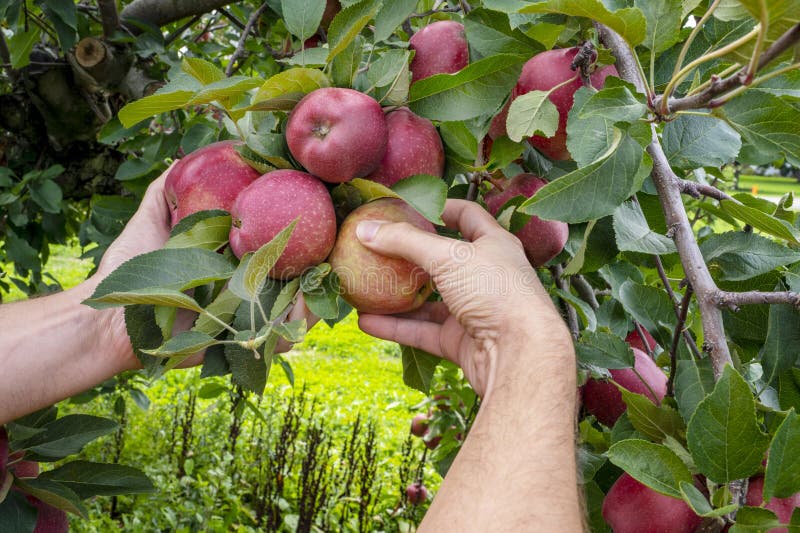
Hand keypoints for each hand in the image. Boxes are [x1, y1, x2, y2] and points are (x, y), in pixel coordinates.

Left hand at [89, 167, 315, 369]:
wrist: (112, 319)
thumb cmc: (130, 269)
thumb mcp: (149, 220)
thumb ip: (165, 191)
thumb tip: (183, 155)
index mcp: (233, 256)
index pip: (276, 242)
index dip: (300, 231)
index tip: (315, 210)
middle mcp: (246, 284)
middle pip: (296, 274)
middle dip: (318, 264)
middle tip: (324, 250)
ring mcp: (248, 314)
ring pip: (296, 306)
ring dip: (312, 298)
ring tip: (311, 286)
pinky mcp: (244, 342)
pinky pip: (281, 337)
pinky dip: (296, 327)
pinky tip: (299, 311)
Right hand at [356, 200, 571, 397]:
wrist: (520, 354)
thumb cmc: (496, 291)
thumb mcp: (448, 257)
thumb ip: (405, 242)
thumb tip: (365, 229)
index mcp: (494, 245)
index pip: (468, 216)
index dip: (440, 207)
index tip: (409, 206)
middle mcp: (485, 276)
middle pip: (442, 260)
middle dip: (410, 256)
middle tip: (377, 248)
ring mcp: (473, 311)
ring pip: (429, 300)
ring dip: (398, 295)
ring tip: (365, 287)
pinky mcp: (461, 342)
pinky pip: (422, 331)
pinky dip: (396, 327)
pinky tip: (366, 322)